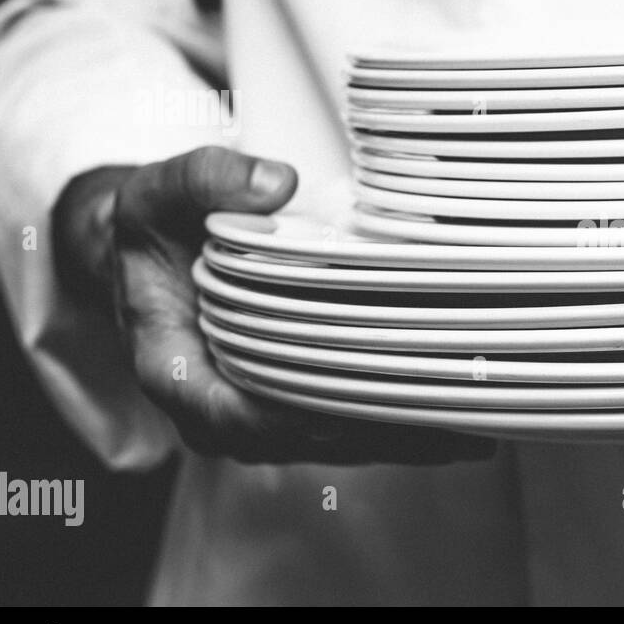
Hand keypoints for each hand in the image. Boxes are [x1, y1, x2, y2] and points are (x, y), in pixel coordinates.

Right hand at [53, 146, 496, 464]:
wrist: (152, 252)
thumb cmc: (153, 229)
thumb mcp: (158, 190)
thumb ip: (206, 179)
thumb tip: (275, 183)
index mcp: (172, 371)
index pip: (240, 416)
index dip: (307, 419)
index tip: (372, 405)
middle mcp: (214, 410)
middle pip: (304, 439)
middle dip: (379, 434)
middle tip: (454, 420)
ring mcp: (252, 418)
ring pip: (332, 444)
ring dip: (400, 439)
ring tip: (471, 425)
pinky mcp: (286, 410)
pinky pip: (342, 429)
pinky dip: (396, 425)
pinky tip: (454, 419)